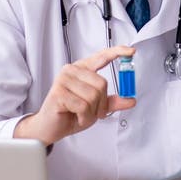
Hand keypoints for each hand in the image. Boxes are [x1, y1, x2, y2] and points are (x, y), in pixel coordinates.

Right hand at [15, 45, 135, 145]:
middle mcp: (72, 70)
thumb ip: (111, 102)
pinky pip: (84, 106)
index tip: (130, 52)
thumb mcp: (95, 108)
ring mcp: (64, 79)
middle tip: (91, 112)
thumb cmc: (70, 114)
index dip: (117, 52)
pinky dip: (84, 117)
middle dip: (100, 104)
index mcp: (81, 69)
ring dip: (91, 112)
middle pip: (102, 84)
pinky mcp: (59, 92)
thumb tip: (130, 100)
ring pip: (93, 96)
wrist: (50, 127)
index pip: (101, 56)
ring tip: (80, 114)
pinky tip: (75, 116)